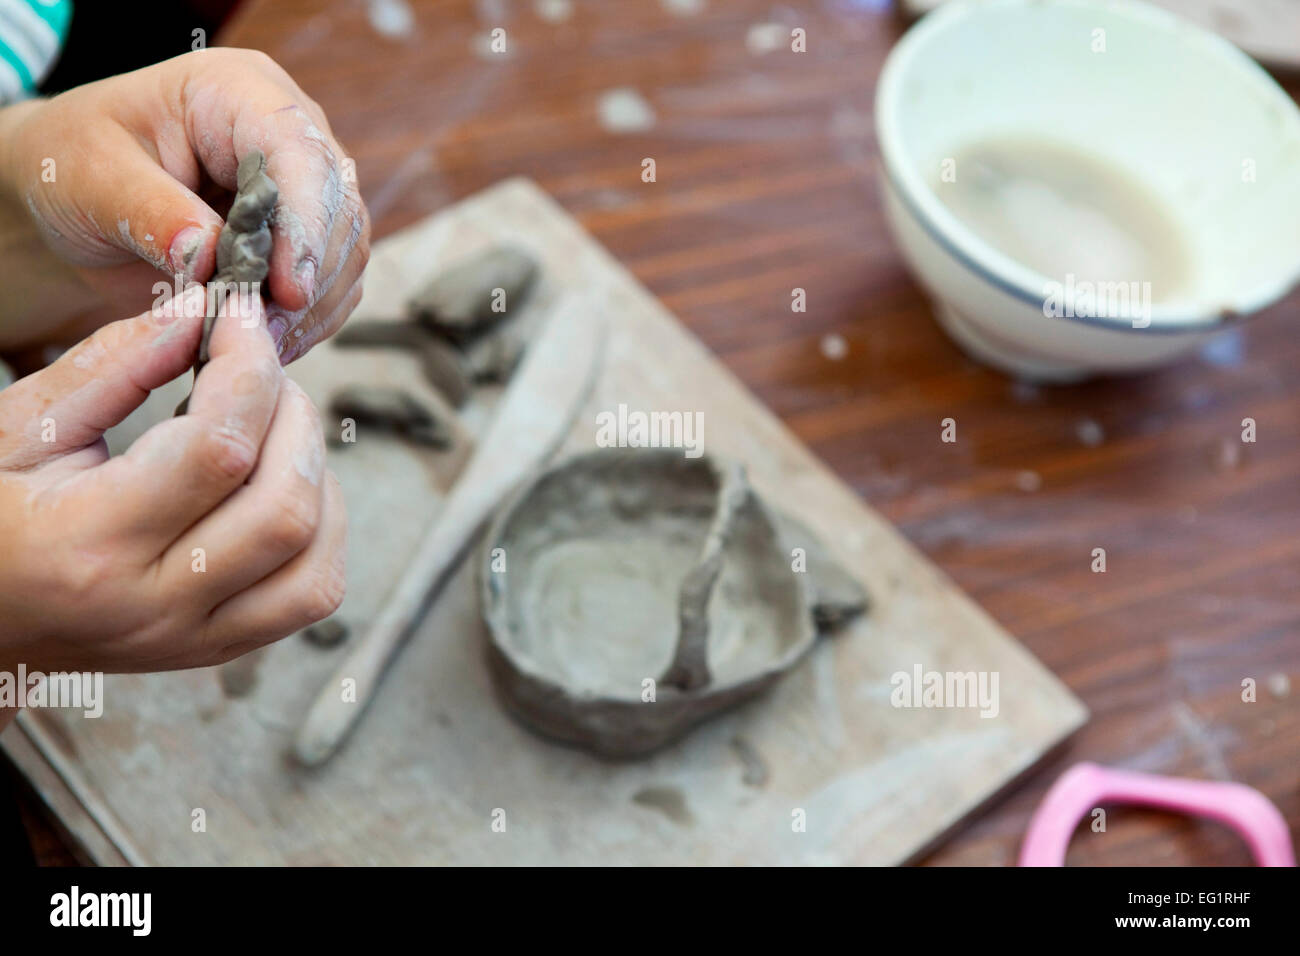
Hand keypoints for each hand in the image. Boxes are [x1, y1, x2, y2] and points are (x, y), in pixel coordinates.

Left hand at [0, 47, 369, 361]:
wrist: (83, 196)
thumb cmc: (80, 163)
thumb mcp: (92, 177)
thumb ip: (150, 212)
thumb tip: (207, 256)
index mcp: (240, 91)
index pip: (299, 151)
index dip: (304, 222)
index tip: (290, 290)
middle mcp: (290, 135)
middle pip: (339, 208)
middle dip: (310, 278)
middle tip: (263, 331)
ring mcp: (306, 189)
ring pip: (346, 254)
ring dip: (311, 308)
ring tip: (257, 342)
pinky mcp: (308, 239)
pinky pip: (333, 287)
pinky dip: (309, 323)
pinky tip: (267, 343)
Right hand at [0, 285, 345, 674]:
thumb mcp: (19, 430)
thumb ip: (111, 367)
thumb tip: (198, 313)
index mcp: (88, 543)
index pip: (219, 450)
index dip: (248, 368)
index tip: (240, 317)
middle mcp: (152, 603)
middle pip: (285, 509)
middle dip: (294, 418)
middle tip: (257, 373)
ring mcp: (192, 637)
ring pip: (314, 564)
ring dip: (316, 477)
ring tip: (269, 430)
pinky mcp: (219, 647)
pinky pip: (312, 593)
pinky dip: (322, 529)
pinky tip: (279, 484)